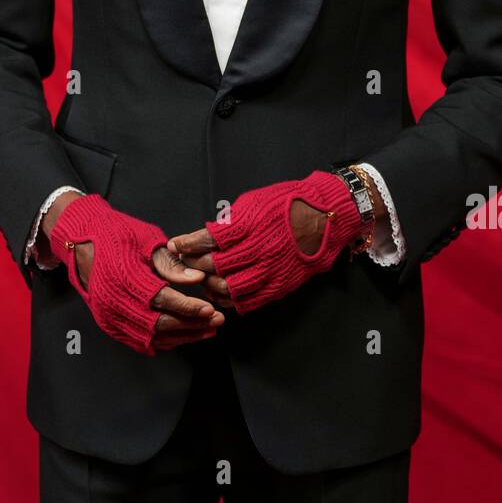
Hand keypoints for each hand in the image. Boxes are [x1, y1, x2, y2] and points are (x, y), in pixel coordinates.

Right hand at [48, 194, 224, 354]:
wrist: (81, 242)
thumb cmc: (116, 235)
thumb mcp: (145, 240)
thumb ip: (170, 264)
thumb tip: (197, 278)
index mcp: (124, 278)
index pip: (163, 300)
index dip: (189, 307)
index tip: (211, 309)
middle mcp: (114, 302)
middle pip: (159, 324)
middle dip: (191, 325)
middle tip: (216, 322)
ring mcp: (109, 316)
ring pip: (150, 337)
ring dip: (181, 337)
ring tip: (206, 331)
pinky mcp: (107, 323)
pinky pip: (138, 341)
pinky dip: (162, 341)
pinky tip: (181, 336)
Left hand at [167, 171, 364, 315]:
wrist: (326, 217)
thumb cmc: (288, 204)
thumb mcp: (254, 202)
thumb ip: (230, 221)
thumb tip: (206, 235)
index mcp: (250, 225)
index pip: (208, 240)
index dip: (187, 244)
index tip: (176, 245)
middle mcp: (259, 250)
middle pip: (215, 266)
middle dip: (194, 265)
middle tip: (185, 263)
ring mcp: (270, 271)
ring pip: (229, 288)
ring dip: (210, 285)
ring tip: (203, 280)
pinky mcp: (279, 286)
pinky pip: (248, 301)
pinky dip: (231, 299)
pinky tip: (223, 292)